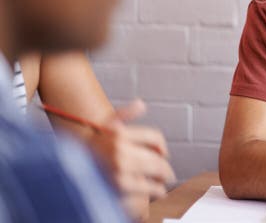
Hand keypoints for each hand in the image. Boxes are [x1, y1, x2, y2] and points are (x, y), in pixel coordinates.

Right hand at [88, 99, 175, 220]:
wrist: (67, 170)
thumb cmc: (89, 147)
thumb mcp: (103, 126)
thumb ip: (124, 114)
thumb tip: (141, 104)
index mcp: (119, 135)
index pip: (155, 137)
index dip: (162, 146)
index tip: (164, 153)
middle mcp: (120, 152)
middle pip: (157, 158)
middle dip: (165, 168)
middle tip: (168, 174)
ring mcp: (120, 171)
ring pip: (156, 173)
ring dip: (163, 180)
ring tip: (163, 183)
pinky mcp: (119, 188)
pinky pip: (148, 188)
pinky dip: (156, 191)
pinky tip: (157, 192)